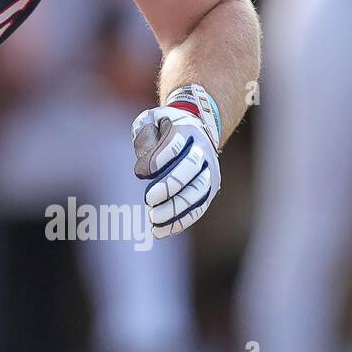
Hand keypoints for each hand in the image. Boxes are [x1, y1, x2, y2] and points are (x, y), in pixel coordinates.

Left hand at [132, 92, 220, 238]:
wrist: (196, 127)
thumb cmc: (164, 127)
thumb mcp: (151, 121)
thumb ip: (144, 136)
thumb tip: (144, 168)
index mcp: (186, 129)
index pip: (174, 145)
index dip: (157, 160)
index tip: (140, 173)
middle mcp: (202, 150)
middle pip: (189, 170)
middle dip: (169, 187)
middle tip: (149, 200)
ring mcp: (210, 170)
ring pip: (197, 193)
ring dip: (176, 209)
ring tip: (154, 221)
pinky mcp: (211, 188)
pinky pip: (199, 207)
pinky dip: (182, 220)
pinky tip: (163, 230)